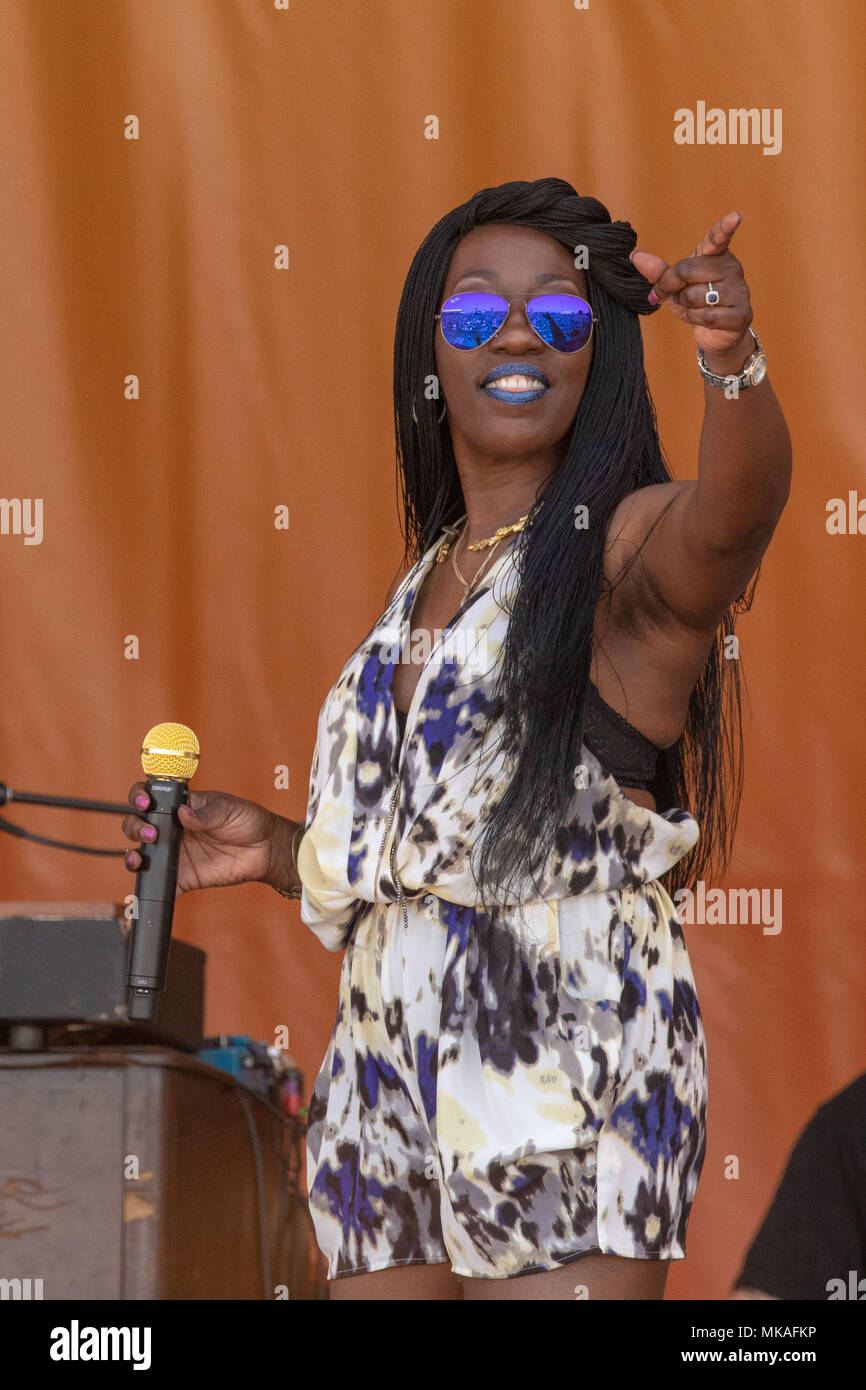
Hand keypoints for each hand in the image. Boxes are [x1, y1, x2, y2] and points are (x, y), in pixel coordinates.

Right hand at [121, 783, 287, 896]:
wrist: (265, 850)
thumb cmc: (247, 820)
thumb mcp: (228, 809)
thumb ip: (205, 813)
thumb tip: (183, 812)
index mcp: (180, 806)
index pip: (149, 797)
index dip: (138, 797)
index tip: (144, 803)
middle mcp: (171, 829)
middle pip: (137, 825)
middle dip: (135, 827)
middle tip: (151, 833)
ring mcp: (174, 854)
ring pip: (141, 855)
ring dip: (133, 857)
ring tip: (139, 858)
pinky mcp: (182, 877)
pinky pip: (160, 886)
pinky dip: (149, 892)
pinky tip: (146, 892)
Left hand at [629, 210, 753, 368]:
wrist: (715, 334)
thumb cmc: (695, 304)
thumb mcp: (674, 286)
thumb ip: (658, 272)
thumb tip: (634, 256)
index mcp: (715, 256)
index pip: (718, 238)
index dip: (725, 227)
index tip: (735, 216)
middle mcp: (731, 268)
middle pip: (687, 270)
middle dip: (671, 286)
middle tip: (673, 295)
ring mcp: (740, 290)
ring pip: (696, 296)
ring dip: (686, 307)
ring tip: (695, 308)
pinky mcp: (742, 314)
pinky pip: (707, 316)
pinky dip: (697, 320)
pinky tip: (704, 320)